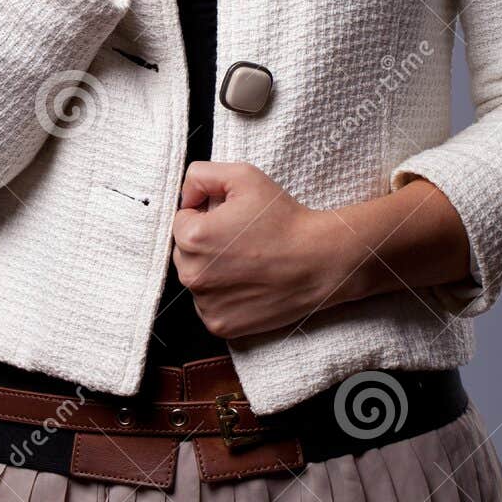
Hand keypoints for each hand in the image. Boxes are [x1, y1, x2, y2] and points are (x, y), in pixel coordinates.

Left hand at [171, 161, 352, 339]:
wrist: (319, 261)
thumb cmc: (284, 219)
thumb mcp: (243, 176)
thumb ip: (202, 175)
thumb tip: (185, 196)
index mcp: (192, 237)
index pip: (182, 221)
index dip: (208, 215)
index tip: (233, 220)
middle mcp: (192, 275)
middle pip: (186, 252)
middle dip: (207, 244)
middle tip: (242, 241)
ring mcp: (206, 304)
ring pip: (198, 279)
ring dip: (214, 270)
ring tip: (248, 262)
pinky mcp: (220, 325)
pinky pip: (210, 305)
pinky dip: (224, 296)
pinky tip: (249, 283)